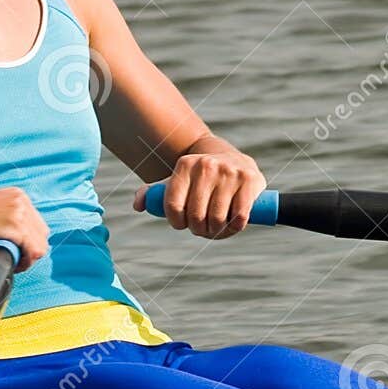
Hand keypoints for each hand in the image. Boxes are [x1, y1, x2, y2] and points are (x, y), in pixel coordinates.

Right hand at [0, 187, 49, 271]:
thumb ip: (8, 217)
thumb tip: (21, 237)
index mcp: (18, 195)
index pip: (38, 225)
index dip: (29, 243)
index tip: (16, 251)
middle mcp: (21, 201)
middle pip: (42, 236)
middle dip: (30, 251)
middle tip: (14, 259)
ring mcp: (18, 213)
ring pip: (39, 246)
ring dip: (27, 259)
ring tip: (11, 261)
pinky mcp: (13, 227)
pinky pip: (31, 251)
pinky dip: (24, 262)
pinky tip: (11, 264)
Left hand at [133, 149, 266, 238]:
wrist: (228, 156)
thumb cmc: (196, 177)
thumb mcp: (174, 180)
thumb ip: (153, 193)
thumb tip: (138, 205)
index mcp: (185, 165)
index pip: (173, 205)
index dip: (176, 222)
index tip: (182, 225)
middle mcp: (206, 165)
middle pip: (196, 215)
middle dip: (198, 229)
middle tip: (202, 229)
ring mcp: (229, 171)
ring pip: (217, 218)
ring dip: (217, 232)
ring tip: (216, 229)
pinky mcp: (249, 179)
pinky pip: (240, 215)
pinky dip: (235, 227)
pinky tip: (232, 226)